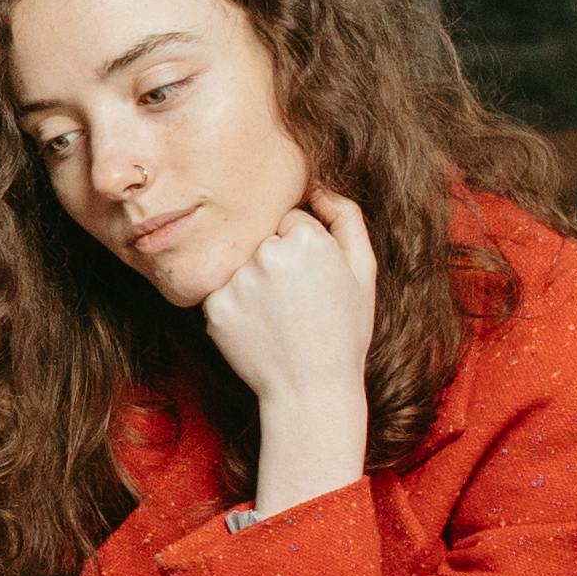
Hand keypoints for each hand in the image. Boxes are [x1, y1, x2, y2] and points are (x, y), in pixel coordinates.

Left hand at [189, 195, 378, 509]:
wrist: (310, 391)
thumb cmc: (342, 330)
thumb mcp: (363, 271)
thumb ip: (346, 217)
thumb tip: (318, 184)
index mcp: (306, 239)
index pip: (292, 220)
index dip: (305, 249)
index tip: (314, 279)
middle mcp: (267, 254)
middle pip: (263, 238)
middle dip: (276, 261)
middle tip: (295, 301)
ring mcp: (236, 281)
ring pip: (241, 262)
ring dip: (254, 281)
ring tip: (278, 316)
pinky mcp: (213, 306)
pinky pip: (222, 290)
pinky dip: (235, 305)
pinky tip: (257, 328)